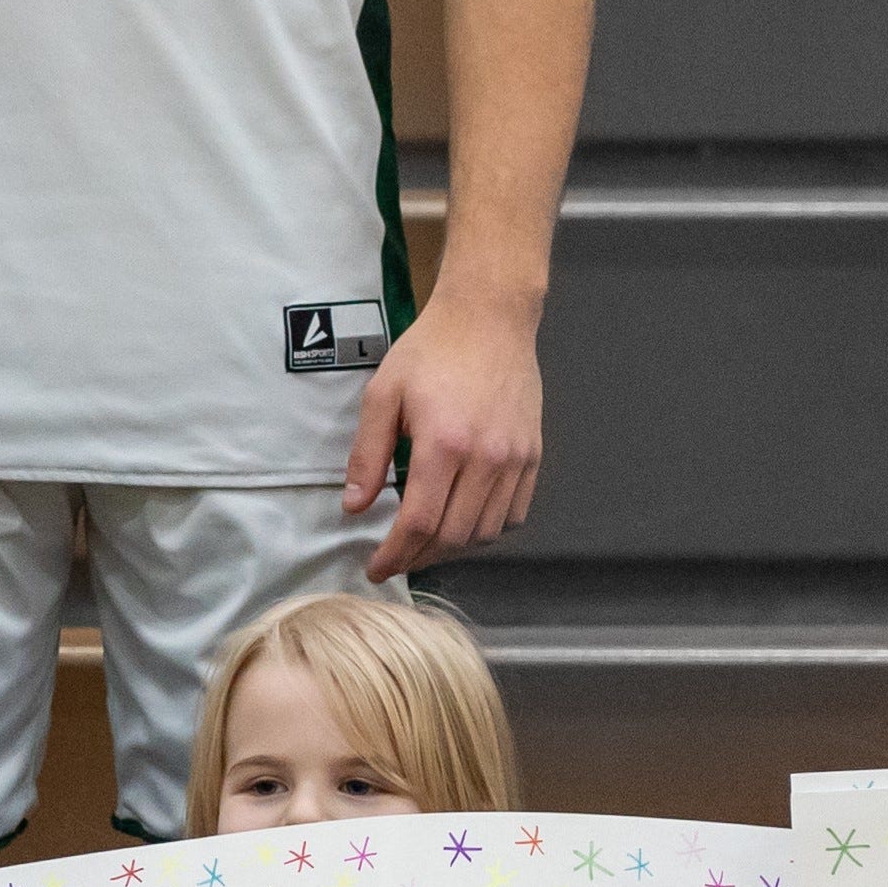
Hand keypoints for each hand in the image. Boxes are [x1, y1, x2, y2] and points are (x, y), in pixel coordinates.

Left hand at [344, 280, 543, 579]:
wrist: (489, 318)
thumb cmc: (432, 350)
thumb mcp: (383, 394)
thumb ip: (367, 454)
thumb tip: (354, 506)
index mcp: (444, 443)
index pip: (419, 523)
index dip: (395, 555)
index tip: (377, 568)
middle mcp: (486, 458)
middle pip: (454, 536)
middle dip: (420, 558)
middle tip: (396, 559)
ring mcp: (515, 459)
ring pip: (486, 532)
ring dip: (452, 548)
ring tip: (425, 543)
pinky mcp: (532, 455)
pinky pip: (513, 514)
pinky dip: (486, 530)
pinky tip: (462, 522)